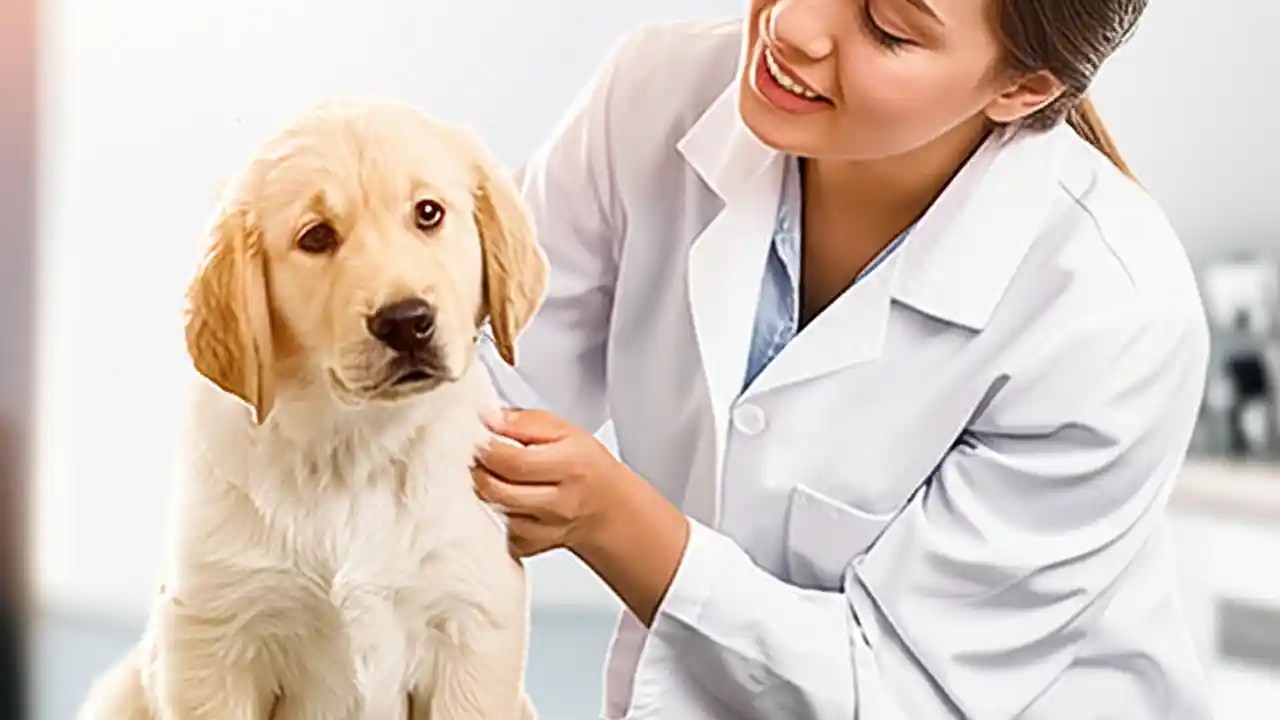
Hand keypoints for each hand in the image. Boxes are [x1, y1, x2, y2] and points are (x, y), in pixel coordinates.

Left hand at [473, 408, 690, 625]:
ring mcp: (547, 529)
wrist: (607, 508)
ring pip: (494, 512)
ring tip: (487, 474)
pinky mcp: (532, 546)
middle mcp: (560, 502)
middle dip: (478, 471)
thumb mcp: (565, 431)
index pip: (515, 462)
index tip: (477, 438)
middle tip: (473, 456)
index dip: (487, 449)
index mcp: (570, 466)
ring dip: (481, 492)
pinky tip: (499, 499)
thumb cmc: (585, 465)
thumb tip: (489, 419)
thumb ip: (526, 422)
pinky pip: (499, 531)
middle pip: (499, 490)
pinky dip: (491, 514)